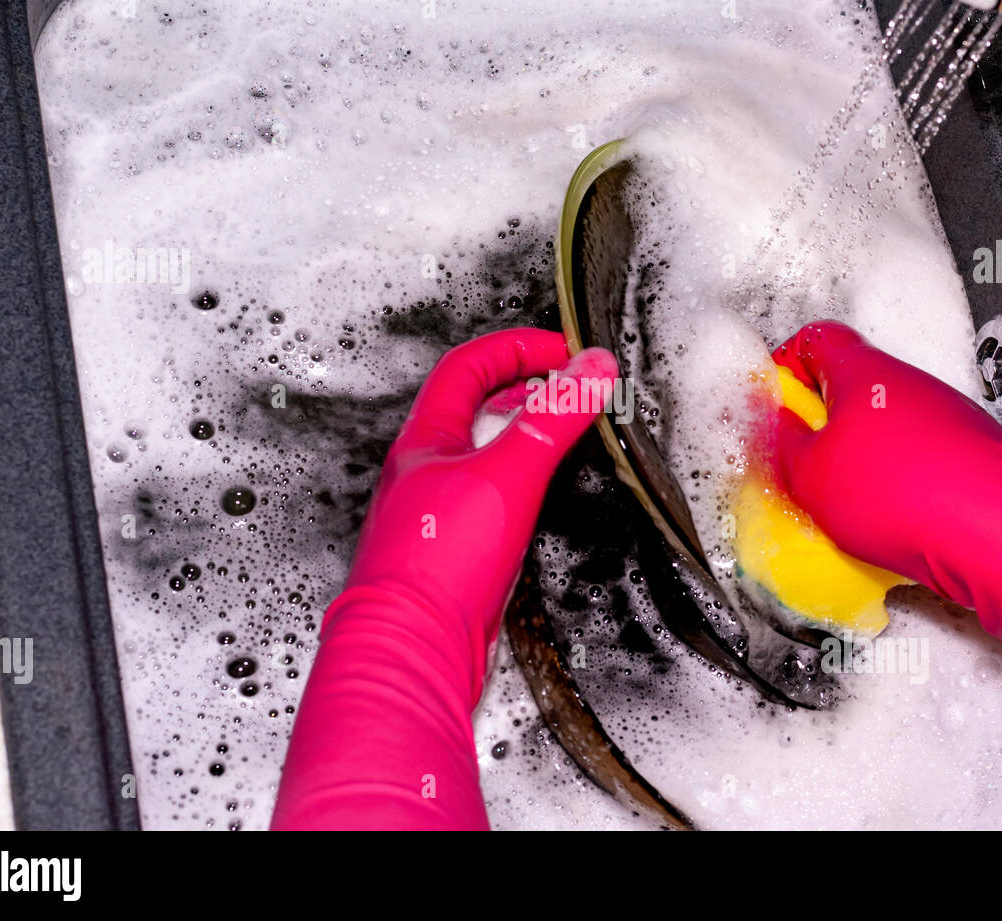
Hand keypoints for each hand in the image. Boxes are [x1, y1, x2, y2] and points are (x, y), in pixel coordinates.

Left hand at [346, 326, 617, 691]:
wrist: (412, 652)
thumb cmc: (436, 568)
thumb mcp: (509, 475)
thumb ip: (552, 419)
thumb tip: (590, 369)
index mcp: (426, 440)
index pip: (469, 367)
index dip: (518, 349)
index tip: (564, 353)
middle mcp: (426, 472)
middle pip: (472, 408)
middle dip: (523, 387)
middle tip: (568, 386)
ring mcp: (437, 514)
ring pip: (481, 455)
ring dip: (521, 435)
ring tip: (559, 432)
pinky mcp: (454, 555)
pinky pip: (490, 500)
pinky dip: (520, 484)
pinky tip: (539, 501)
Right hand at [770, 319, 1001, 601]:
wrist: (994, 535)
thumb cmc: (904, 496)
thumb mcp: (808, 477)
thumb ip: (785, 443)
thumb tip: (781, 428)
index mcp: (864, 371)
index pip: (816, 338)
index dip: (787, 363)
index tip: (774, 394)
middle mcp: (910, 382)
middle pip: (852, 383)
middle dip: (822, 419)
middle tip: (802, 456)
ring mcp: (945, 413)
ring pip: (886, 422)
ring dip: (860, 452)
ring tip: (845, 496)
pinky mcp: (971, 450)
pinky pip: (918, 454)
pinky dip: (897, 477)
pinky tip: (889, 514)